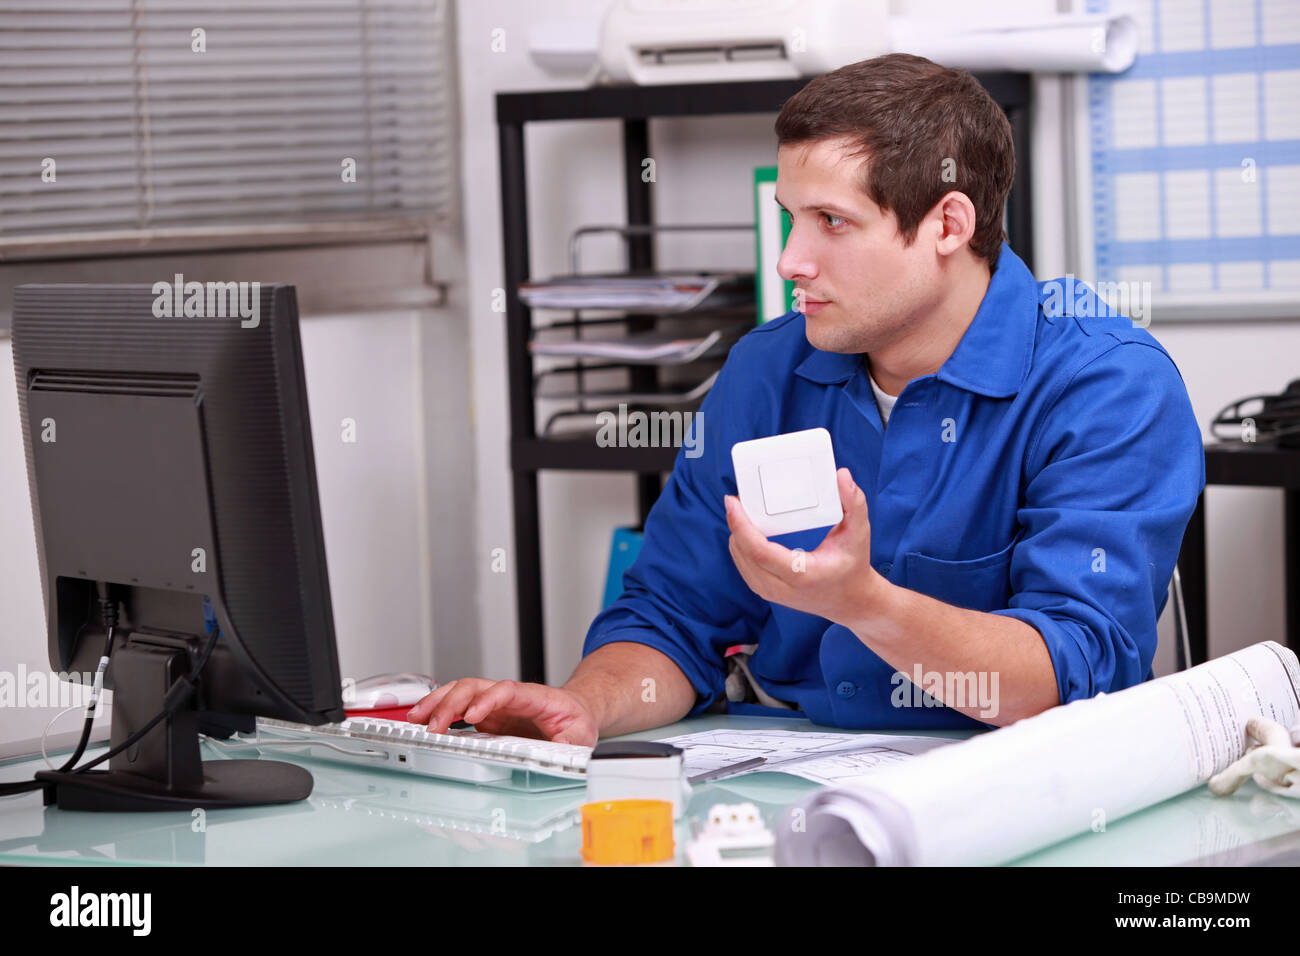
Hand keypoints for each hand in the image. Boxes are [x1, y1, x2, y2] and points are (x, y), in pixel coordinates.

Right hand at [406, 678, 599, 746]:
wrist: (574, 712)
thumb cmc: (575, 719)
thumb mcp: (581, 734)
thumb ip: (570, 744)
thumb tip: (562, 751)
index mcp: (534, 697)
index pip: (507, 690)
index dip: (488, 699)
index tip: (472, 714)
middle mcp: (510, 696)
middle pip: (476, 687)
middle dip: (451, 703)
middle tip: (434, 725)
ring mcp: (496, 704)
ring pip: (462, 691)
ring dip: (438, 701)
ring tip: (417, 718)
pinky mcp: (487, 714)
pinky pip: (459, 706)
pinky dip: (439, 710)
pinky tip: (424, 719)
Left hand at [724, 467, 886, 630]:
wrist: (850, 601)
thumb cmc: (853, 564)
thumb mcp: (859, 533)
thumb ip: (854, 503)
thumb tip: (842, 476)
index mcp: (800, 574)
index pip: (759, 551)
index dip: (741, 525)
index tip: (733, 502)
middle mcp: (781, 587)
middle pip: (744, 553)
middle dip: (734, 523)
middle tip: (735, 499)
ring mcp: (770, 592)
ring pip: (740, 560)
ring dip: (736, 533)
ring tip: (739, 509)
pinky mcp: (765, 591)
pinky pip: (744, 566)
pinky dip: (739, 545)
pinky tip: (742, 529)